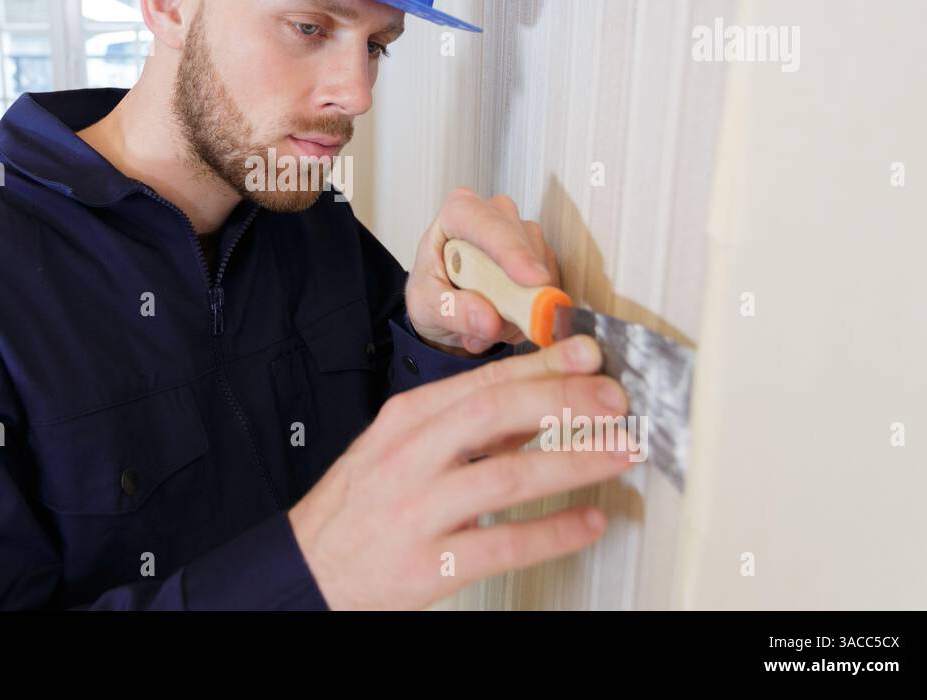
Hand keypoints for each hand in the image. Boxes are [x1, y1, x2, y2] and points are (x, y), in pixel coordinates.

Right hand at [287, 335, 627, 609]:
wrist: (307, 570)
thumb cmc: (357, 506)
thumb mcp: (399, 449)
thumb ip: (465, 427)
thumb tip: (537, 402)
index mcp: (405, 421)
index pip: (481, 382)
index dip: (542, 366)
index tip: (588, 356)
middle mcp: (410, 459)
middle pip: (494, 415)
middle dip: (563, 401)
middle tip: (614, 400)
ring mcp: (418, 512)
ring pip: (506, 477)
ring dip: (573, 462)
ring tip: (619, 452)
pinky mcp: (429, 565)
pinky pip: (503, 546)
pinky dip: (553, 533)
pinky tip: (588, 522)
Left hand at [404, 188, 560, 355]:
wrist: (446, 303)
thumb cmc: (431, 291)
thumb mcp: (426, 305)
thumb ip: (453, 311)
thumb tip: (490, 322)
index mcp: (458, 213)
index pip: (488, 225)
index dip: (512, 252)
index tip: (533, 281)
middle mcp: (495, 214)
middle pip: (523, 245)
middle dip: (517, 293)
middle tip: (491, 329)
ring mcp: (522, 233)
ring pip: (542, 268)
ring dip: (519, 308)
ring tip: (486, 325)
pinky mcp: (541, 256)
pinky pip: (550, 286)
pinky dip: (529, 311)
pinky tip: (503, 320)